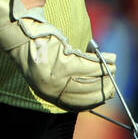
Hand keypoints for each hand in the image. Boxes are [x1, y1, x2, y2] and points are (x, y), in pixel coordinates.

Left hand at [0, 0, 116, 110]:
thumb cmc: (37, 50)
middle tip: (113, 83)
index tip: (105, 96)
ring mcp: (58, 77)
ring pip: (91, 78)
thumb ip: (65, 82)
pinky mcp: (65, 63)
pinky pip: (90, 65)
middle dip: (104, 88)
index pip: (76, 104)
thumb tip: (91, 85)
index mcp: (47, 94)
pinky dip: (103, 62)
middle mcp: (52, 89)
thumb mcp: (47, 72)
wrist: (23, 35)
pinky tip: (110, 58)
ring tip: (114, 67)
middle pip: (86, 93)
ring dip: (106, 73)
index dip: (93, 100)